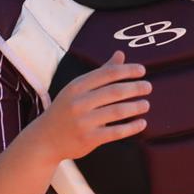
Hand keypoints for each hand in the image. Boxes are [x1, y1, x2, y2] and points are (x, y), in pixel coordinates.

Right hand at [30, 50, 149, 162]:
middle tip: (148, 87)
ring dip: (136, 107)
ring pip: (117, 111)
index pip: (107, 74)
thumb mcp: (78, 89)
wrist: (45, 139)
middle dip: (135, 88)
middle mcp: (79, 103)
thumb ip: (101, 73)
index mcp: (76, 86)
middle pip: (114, 91)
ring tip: (146, 104)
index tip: (142, 71)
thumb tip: (121, 54)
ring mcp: (83, 121)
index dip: (127, 71)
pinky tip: (142, 123)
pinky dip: (132, 127)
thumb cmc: (66, 109)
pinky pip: (116, 132)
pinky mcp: (88, 139)